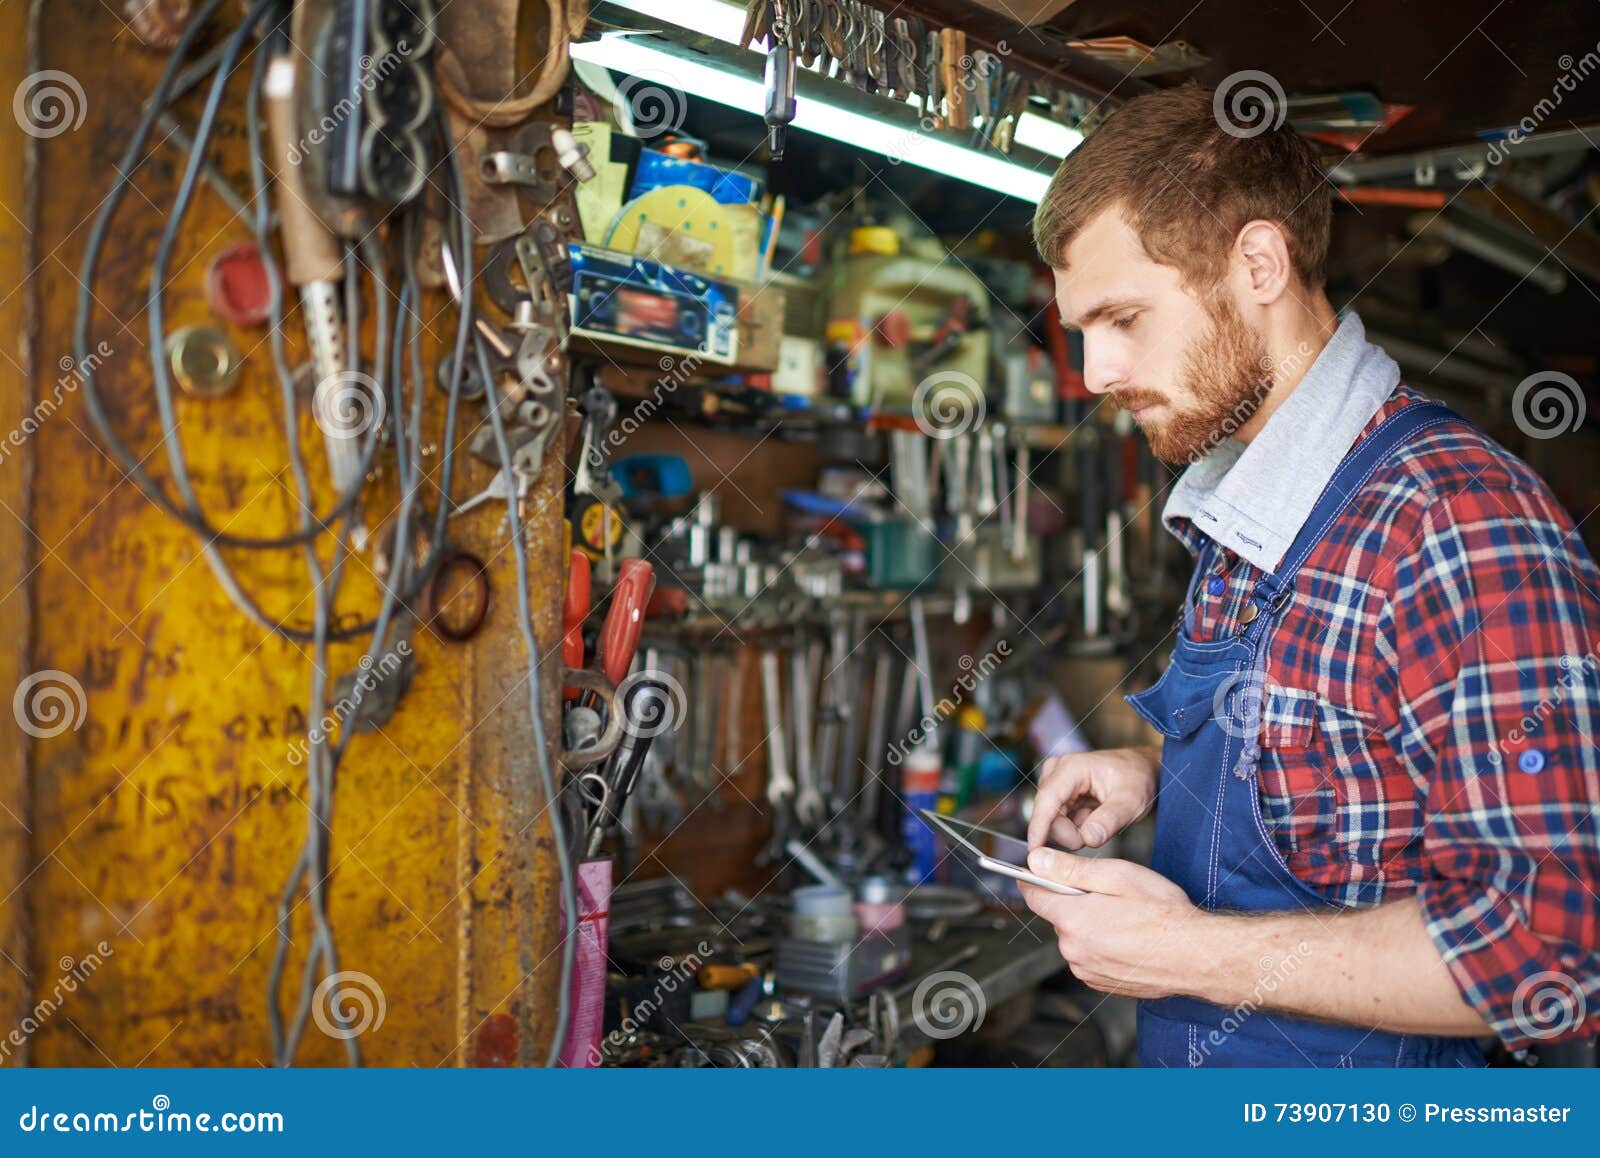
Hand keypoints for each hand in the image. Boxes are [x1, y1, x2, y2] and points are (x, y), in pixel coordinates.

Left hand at [1017, 847, 1206, 1000]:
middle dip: (1074, 902)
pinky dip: (1100, 947)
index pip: (1032, 895)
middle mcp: (1073, 950)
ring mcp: (1086, 970)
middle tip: (1109, 896)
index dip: (1036, 879)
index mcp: (1073, 919)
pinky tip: (1127, 940)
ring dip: (1089, 926)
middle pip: (1057, 916)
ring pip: (1074, 938)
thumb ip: (1071, 869)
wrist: (1196, 956)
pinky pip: (1088, 958)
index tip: (1043, 871)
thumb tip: (1036, 859)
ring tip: (1124, 920)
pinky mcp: (1100, 984)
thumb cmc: (1164, 914)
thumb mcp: (1118, 876)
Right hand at [1027, 746, 1158, 850]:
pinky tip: (1093, 820)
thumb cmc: (1138, 779)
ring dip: (1073, 831)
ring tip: (1098, 824)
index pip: (1047, 800)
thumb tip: (1088, 838)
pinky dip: (1075, 828)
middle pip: (1048, 815)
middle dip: (1069, 834)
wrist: (1143, 770)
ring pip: (1052, 820)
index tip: (1034, 853)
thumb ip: (1109, 820)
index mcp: (1072, 767)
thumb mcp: (1131, 801)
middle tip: (1095, 836)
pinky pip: (1059, 821)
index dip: (1039, 828)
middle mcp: (1058, 772)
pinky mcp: (1059, 794)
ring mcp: (1056, 782)